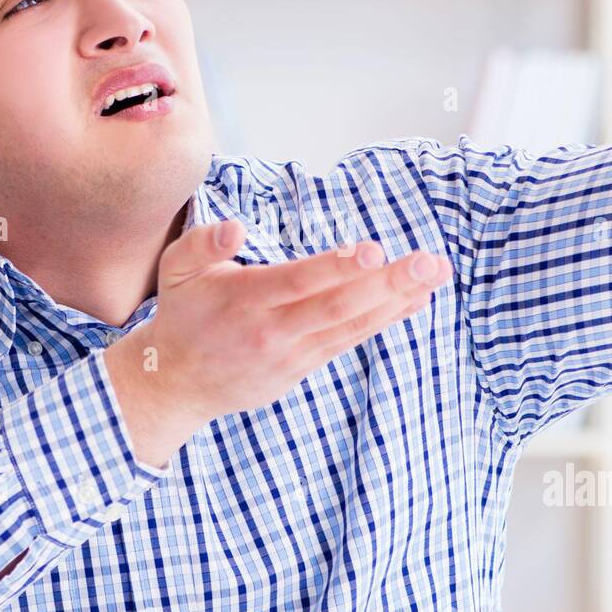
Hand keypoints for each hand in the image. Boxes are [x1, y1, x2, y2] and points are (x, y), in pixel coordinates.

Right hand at [104, 221, 451, 466]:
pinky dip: (385, 320)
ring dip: (398, 300)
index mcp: (244, 302)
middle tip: (429, 261)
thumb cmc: (183, 313)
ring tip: (436, 274)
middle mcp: (273, 331)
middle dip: (388, 283)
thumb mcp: (176, 270)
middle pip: (337, 306)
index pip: (297, 282)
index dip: (336, 267)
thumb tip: (236, 228)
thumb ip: (203, 243)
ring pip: (352, 326)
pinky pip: (350, 340)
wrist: (176, 383)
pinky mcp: (304, 367)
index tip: (374, 250)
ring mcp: (292, 355)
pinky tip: (415, 300)